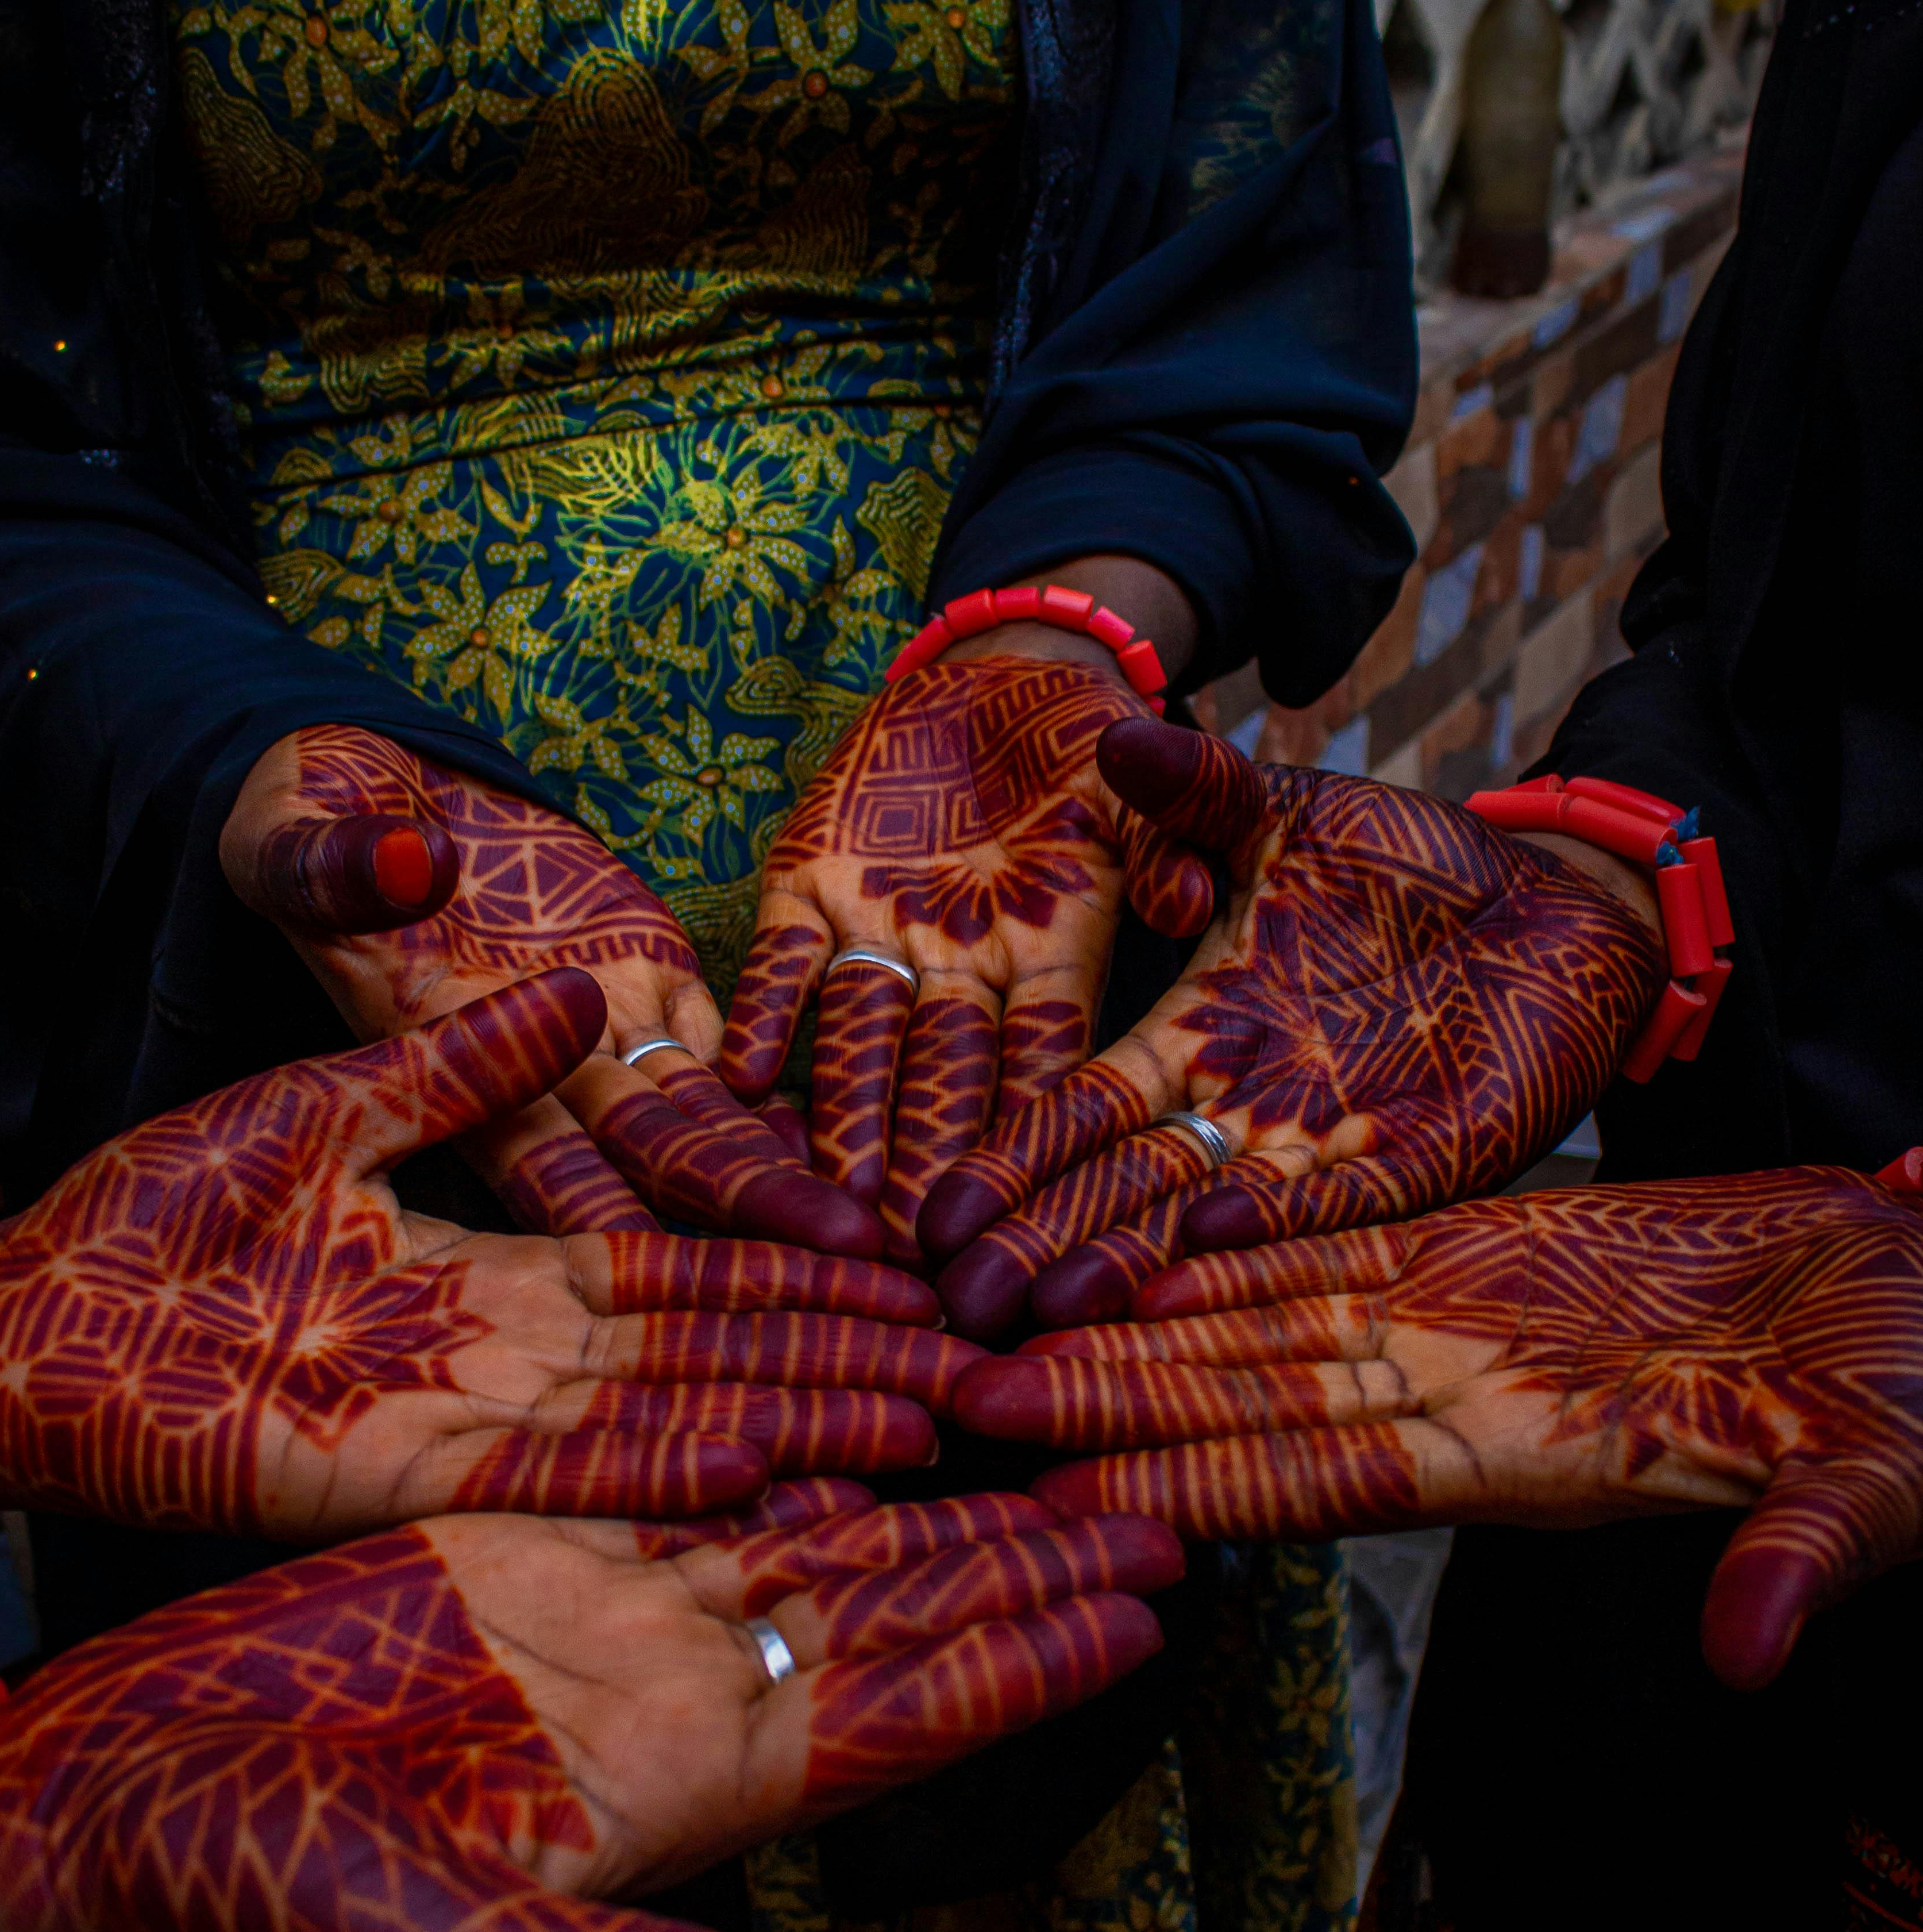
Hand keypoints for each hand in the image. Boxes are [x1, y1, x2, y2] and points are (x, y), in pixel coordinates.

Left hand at [0, 970, 970, 1536]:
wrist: (25, 1310)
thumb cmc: (158, 1204)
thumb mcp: (329, 1102)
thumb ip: (461, 1057)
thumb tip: (584, 986)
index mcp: (495, 1251)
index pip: (679, 1243)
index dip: (788, 1244)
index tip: (893, 1240)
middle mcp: (503, 1340)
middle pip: (704, 1341)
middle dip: (837, 1350)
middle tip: (970, 1352)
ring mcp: (458, 1407)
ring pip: (659, 1411)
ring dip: (789, 1419)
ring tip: (921, 1419)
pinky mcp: (399, 1469)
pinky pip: (556, 1473)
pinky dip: (656, 1472)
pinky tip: (760, 1467)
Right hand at [0, 1485, 1177, 1931]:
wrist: (121, 1812)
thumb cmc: (271, 1913)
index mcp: (683, 1797)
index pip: (902, 1721)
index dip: (1028, 1663)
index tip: (1151, 1605)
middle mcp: (672, 1698)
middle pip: (891, 1612)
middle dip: (1023, 1555)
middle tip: (1159, 1486)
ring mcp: (607, 1613)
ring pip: (811, 1532)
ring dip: (932, 1484)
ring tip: (1048, 1420)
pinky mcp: (533, 1539)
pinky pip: (693, 1469)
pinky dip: (789, 1428)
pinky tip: (876, 1388)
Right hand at [223, 725, 878, 1255]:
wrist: (356, 781)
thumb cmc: (301, 818)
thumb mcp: (293, 831)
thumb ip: (336, 866)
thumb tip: (404, 866)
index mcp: (433, 1069)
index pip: (542, 1172)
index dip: (618, 1233)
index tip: (702, 1303)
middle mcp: (534, 1079)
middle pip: (659, 1179)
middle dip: (755, 1243)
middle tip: (868, 1304)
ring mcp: (600, 1035)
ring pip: (711, 1130)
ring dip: (797, 1191)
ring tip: (903, 1263)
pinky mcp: (651, 975)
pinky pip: (732, 1049)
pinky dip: (792, 1098)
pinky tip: (874, 1149)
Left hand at [720, 655, 1212, 1265]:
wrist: (997, 669)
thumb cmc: (1086, 737)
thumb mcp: (1140, 787)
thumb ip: (1168, 843)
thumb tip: (1197, 908)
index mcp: (1053, 962)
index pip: (1046, 1069)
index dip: (1035, 1144)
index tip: (1029, 1224)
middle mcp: (961, 972)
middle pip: (944, 1087)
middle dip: (927, 1171)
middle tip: (908, 1263)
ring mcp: (881, 934)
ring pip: (857, 1048)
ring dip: (840, 1123)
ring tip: (819, 1203)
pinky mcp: (807, 884)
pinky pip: (779, 962)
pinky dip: (759, 1015)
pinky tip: (734, 1077)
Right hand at [919, 721, 1662, 1337]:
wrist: (1554, 901)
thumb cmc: (1405, 863)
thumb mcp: (1284, 813)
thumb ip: (1197, 794)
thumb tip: (1115, 737)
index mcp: (1197, 1029)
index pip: (1080, 1106)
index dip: (1009, 1157)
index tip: (931, 1209)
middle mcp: (1247, 1103)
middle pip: (1122, 1183)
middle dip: (1041, 1243)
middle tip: (959, 1306)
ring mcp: (1333, 1138)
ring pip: (1210, 1217)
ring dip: (1133, 1261)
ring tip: (1055, 1304)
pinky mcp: (1429, 1154)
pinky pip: (1342, 1200)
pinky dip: (1274, 1224)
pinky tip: (1204, 1241)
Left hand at [952, 1165, 1922, 1689]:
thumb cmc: (1917, 1401)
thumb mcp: (1883, 1482)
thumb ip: (1803, 1558)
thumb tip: (1744, 1653)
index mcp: (1526, 1458)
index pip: (1319, 1480)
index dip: (1188, 1488)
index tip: (1056, 1503)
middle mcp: (1460, 1396)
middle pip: (1239, 1401)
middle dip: (1095, 1407)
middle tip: (945, 1405)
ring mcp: (1459, 1316)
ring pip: (1255, 1321)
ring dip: (1123, 1329)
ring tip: (986, 1327)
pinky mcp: (1483, 1238)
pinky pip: (1327, 1241)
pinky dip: (1223, 1243)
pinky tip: (1122, 1236)